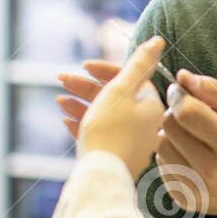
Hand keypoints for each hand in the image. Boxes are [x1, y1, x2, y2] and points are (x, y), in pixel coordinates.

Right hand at [62, 37, 165, 177]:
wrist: (100, 176)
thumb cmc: (109, 130)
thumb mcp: (121, 89)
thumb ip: (139, 63)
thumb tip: (157, 41)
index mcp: (152, 106)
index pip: (130, 79)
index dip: (104, 69)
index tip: (83, 66)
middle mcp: (147, 124)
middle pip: (116, 96)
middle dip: (86, 86)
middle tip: (62, 80)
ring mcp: (133, 142)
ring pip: (105, 115)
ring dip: (81, 104)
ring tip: (59, 101)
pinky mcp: (118, 156)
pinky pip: (102, 134)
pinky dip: (84, 124)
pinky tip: (66, 120)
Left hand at [157, 71, 216, 215]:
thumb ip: (215, 90)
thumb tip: (182, 77)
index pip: (187, 113)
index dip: (179, 96)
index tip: (182, 91)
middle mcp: (213, 172)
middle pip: (170, 128)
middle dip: (175, 114)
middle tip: (190, 113)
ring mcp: (198, 189)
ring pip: (161, 147)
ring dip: (172, 135)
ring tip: (191, 135)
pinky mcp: (186, 199)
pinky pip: (162, 166)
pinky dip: (172, 155)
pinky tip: (190, 154)